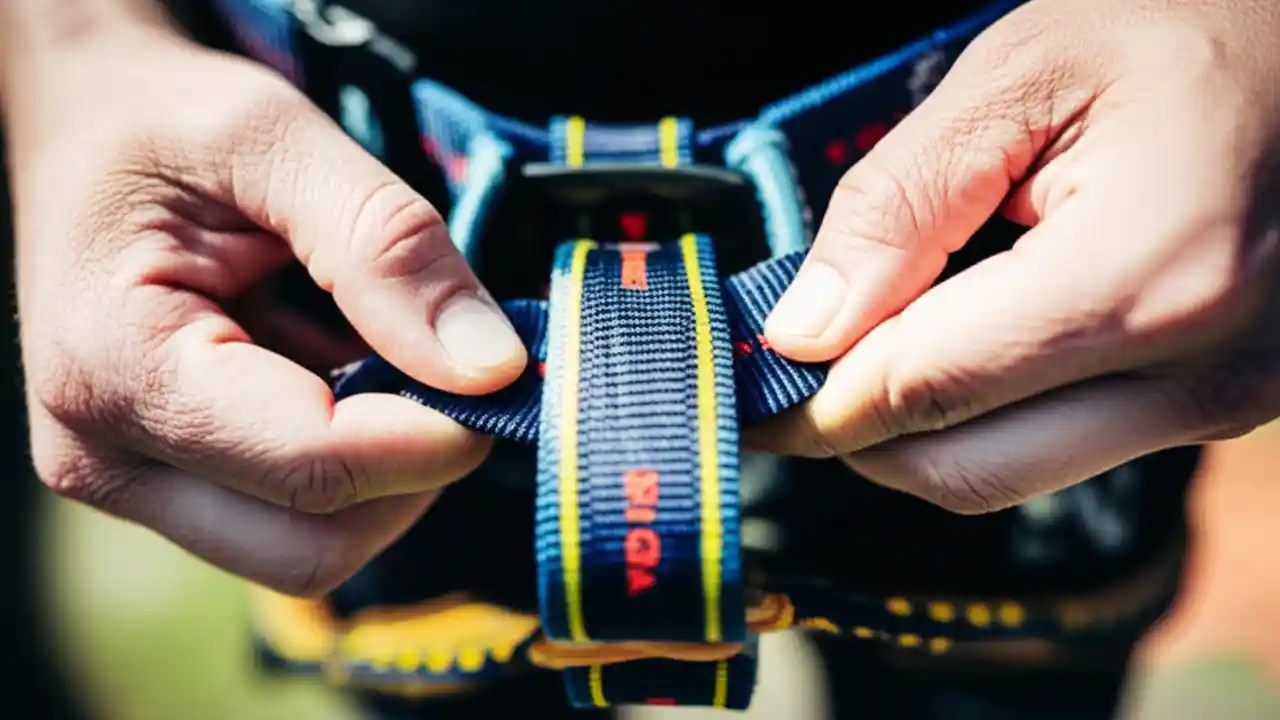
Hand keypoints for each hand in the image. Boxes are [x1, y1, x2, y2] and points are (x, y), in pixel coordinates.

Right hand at [8, 23, 525, 594]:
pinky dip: (355, 460)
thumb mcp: (277, 139)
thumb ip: (389, 247)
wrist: (78, 125)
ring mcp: (133, 481)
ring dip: (386, 469)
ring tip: (377, 348)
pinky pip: (291, 518)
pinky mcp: (168, 484)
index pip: (314, 464)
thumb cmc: (161, 120)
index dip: (438, 433)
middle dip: (412, 471)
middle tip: (449, 364)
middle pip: (314, 547)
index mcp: (116, 363)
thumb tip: (495, 367)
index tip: (509, 371)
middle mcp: (104, 455)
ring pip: (310, 550)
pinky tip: (340, 365)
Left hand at [752, 0, 1279, 512]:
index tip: (749, 387)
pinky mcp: (1223, 404)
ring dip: (919, 427)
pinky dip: (987, 412)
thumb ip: (900, 205)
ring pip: (1009, 473)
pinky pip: (1065, 445)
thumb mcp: (1021, 75)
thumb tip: (802, 328)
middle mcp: (1200, 373)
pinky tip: (966, 335)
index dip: (812, 400)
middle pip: (961, 468)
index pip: (926, 389)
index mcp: (1147, 278)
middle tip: (795, 371)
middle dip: (855, 431)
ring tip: (879, 338)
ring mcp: (1223, 401)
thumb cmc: (1185, 29)